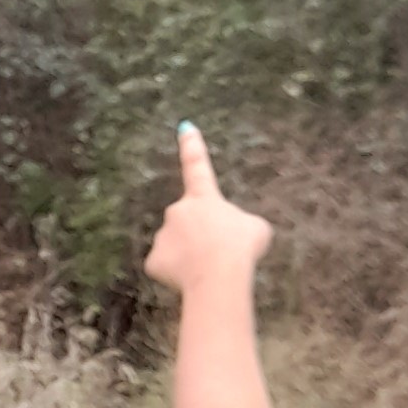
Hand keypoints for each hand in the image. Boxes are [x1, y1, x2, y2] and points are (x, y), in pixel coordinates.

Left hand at [145, 124, 272, 296]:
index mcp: (203, 197)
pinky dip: (175, 275)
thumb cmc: (241, 249)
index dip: (191, 145)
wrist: (218, 276)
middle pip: (188, 222)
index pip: (197, 165)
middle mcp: (178, 210)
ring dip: (189, 256)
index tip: (184, 128)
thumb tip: (231, 232)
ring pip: (175, 246)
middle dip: (199, 235)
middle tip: (217, 253)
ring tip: (206, 269)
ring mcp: (162, 235)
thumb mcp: (255, 228)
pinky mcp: (153, 261)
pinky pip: (164, 267)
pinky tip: (189, 280)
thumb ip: (237, 223)